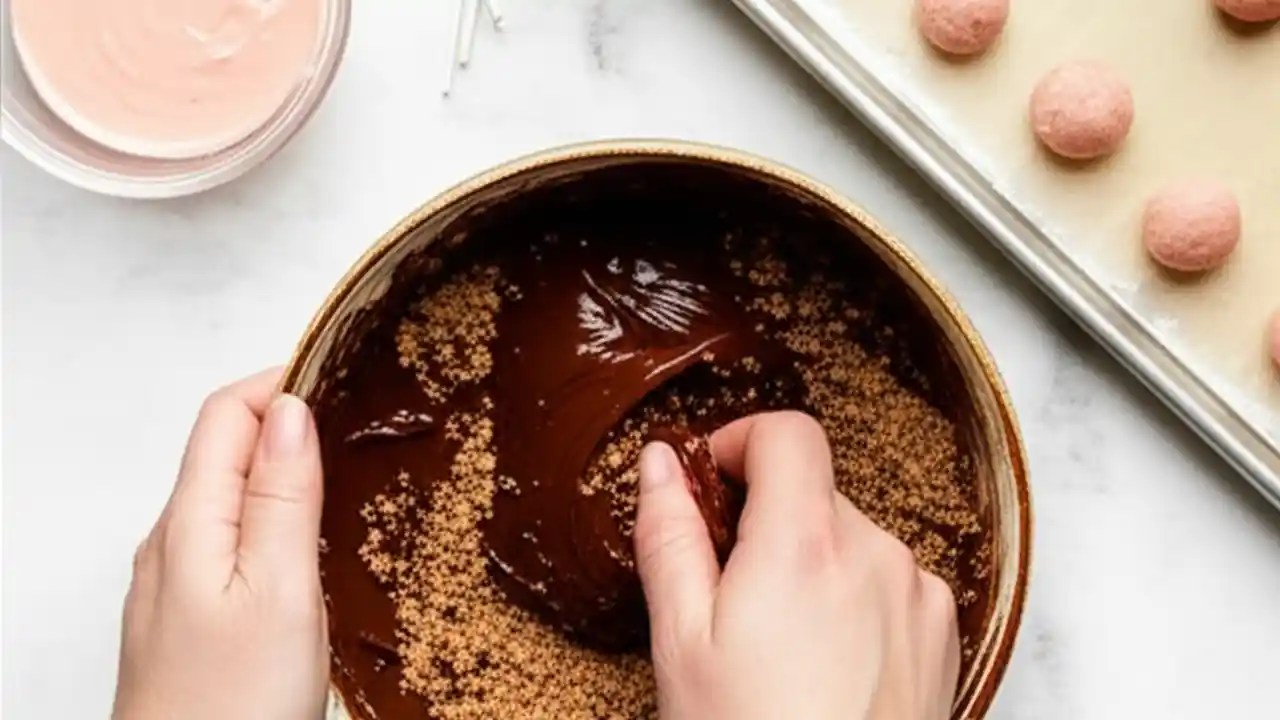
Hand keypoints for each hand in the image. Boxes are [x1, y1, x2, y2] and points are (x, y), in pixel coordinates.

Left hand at [112, 369, 327, 719]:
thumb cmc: (232, 707)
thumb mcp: (279, 591)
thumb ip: (280, 498)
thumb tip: (290, 411)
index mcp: (190, 524)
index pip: (225, 414)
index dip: (279, 377)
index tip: (338, 368)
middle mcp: (169, 544)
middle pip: (219, 448)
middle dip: (281, 415)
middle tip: (351, 411)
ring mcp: (172, 583)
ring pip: (222, 494)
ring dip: (275, 466)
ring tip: (339, 469)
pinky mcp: (187, 618)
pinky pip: (222, 537)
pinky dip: (264, 512)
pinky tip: (301, 540)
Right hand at [634, 411, 959, 719]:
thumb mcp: (682, 642)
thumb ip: (670, 537)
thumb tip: (660, 463)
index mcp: (805, 545)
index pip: (789, 434)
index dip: (742, 442)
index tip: (714, 481)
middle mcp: (877, 555)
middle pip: (815, 492)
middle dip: (767, 524)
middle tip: (731, 599)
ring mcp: (918, 594)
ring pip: (852, 539)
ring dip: (813, 565)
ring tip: (781, 649)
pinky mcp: (943, 633)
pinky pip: (890, 582)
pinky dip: (854, 600)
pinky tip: (827, 665)